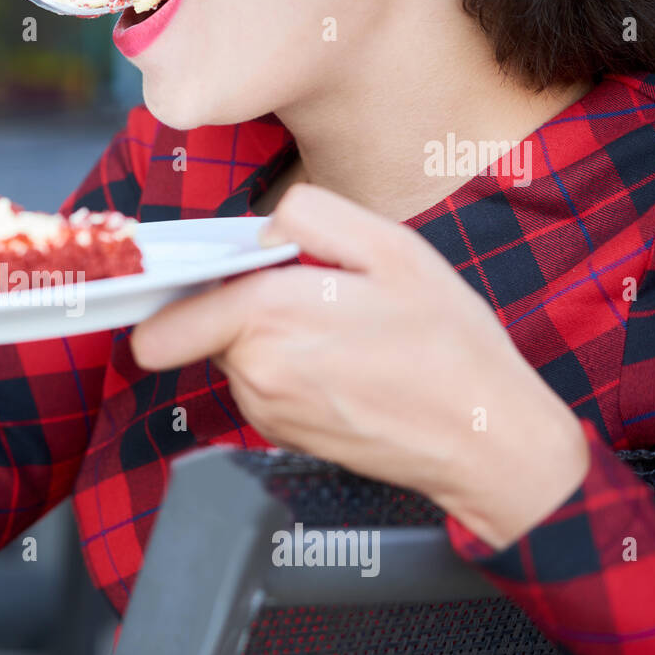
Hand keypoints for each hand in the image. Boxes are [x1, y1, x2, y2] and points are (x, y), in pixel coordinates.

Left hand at [130, 183, 588, 549]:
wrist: (486, 439)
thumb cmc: (448, 344)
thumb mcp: (392, 246)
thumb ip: (309, 216)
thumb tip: (260, 228)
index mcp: (268, 319)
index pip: (167, 317)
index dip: (177, 285)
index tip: (203, 271)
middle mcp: (253, 373)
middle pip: (202, 324)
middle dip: (241, 301)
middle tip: (311, 292)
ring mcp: (264, 410)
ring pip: (231, 352)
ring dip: (268, 336)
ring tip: (340, 332)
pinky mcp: (278, 435)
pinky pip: (258, 383)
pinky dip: (286, 368)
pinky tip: (342, 365)